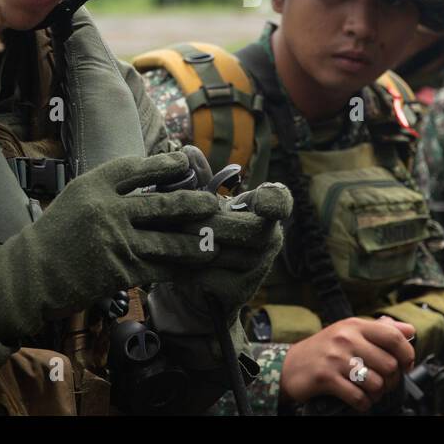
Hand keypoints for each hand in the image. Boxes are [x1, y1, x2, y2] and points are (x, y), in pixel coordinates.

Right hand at [0, 152, 224, 345]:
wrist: (32, 274)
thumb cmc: (58, 233)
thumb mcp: (78, 197)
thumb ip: (111, 188)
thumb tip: (155, 180)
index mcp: (93, 185)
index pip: (137, 168)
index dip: (164, 164)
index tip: (184, 161)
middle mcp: (106, 210)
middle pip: (162, 204)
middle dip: (192, 203)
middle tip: (213, 202)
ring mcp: (115, 241)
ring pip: (167, 240)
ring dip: (194, 240)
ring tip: (213, 239)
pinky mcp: (119, 270)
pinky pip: (158, 267)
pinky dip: (178, 266)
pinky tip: (193, 264)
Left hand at [160, 145, 291, 318]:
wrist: (203, 286)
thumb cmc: (206, 232)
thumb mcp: (205, 205)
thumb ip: (199, 180)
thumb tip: (187, 152)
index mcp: (264, 209)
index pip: (280, 201)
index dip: (275, 201)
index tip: (264, 203)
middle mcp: (270, 238)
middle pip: (246, 230)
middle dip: (209, 225)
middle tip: (177, 222)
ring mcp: (258, 268)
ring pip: (225, 253)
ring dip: (190, 245)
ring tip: (163, 237)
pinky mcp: (240, 291)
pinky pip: (209, 276)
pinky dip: (184, 268)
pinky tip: (167, 261)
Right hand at [279, 316, 415, 411]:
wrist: (291, 365)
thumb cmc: (325, 349)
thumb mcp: (350, 332)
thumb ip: (380, 330)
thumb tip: (410, 330)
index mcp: (355, 325)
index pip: (393, 336)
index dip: (407, 354)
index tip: (405, 365)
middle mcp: (346, 339)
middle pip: (389, 364)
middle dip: (391, 380)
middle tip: (383, 383)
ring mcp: (335, 358)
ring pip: (376, 383)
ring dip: (377, 394)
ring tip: (369, 391)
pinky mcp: (326, 378)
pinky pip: (358, 397)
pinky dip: (363, 403)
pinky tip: (358, 399)